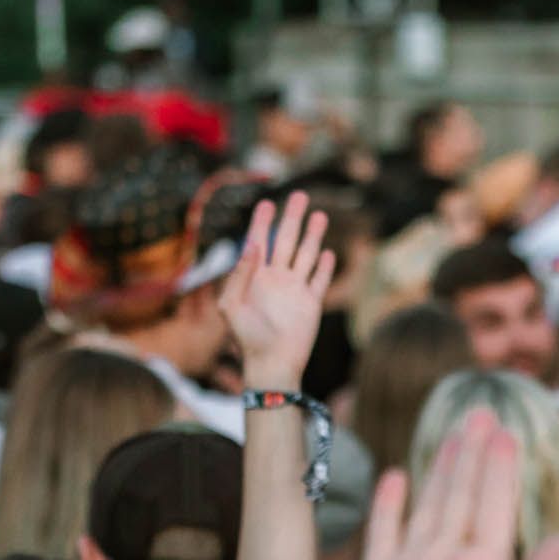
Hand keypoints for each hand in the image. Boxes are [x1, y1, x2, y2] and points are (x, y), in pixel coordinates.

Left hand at [219, 192, 336, 392]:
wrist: (271, 364)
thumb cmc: (246, 339)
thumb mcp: (231, 305)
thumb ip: (240, 274)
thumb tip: (252, 245)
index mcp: (255, 277)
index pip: (259, 241)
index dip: (262, 222)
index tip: (267, 201)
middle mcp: (276, 279)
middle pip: (286, 241)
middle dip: (292, 218)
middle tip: (299, 195)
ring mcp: (295, 290)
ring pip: (306, 255)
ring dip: (312, 235)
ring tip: (319, 214)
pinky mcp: (311, 303)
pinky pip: (319, 280)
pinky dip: (324, 267)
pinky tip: (327, 253)